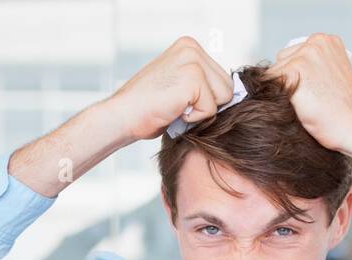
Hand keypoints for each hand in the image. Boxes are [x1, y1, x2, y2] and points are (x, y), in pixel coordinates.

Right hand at [105, 36, 234, 140]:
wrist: (121, 116)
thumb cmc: (146, 108)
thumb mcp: (178, 85)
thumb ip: (200, 82)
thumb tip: (230, 95)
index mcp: (189, 46)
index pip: (221, 79)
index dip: (204, 99)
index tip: (178, 100)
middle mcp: (192, 48)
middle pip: (227, 88)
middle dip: (206, 105)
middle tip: (177, 106)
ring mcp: (193, 61)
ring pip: (223, 98)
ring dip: (200, 112)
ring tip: (175, 108)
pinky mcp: (193, 78)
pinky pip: (210, 110)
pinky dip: (192, 120)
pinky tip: (172, 111)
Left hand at [263, 33, 351, 155]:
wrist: (351, 124)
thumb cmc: (342, 109)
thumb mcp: (332, 76)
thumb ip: (314, 67)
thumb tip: (287, 73)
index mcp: (327, 41)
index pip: (294, 55)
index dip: (296, 77)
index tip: (309, 90)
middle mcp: (316, 42)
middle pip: (281, 60)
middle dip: (286, 80)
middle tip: (306, 98)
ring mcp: (304, 54)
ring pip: (273, 74)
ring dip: (280, 90)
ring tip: (304, 103)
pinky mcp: (293, 69)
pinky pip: (268, 85)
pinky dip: (275, 98)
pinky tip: (296, 106)